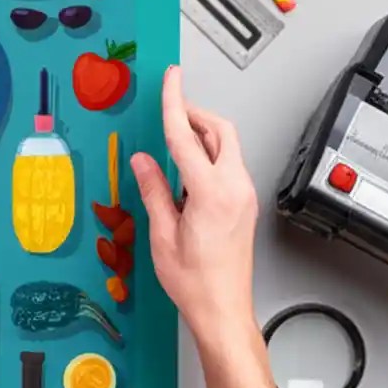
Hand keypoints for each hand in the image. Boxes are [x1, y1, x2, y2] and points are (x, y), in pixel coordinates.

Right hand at [130, 67, 258, 346]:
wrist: (223, 309)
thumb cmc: (194, 282)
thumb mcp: (162, 234)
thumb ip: (154, 190)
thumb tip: (143, 160)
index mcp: (211, 193)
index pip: (187, 136)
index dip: (174, 103)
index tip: (171, 78)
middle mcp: (235, 189)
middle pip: (221, 131)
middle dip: (195, 114)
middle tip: (171, 109)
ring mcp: (244, 196)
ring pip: (227, 146)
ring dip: (202, 135)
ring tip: (173, 142)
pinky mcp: (244, 205)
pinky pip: (229, 166)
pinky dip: (208, 156)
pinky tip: (186, 170)